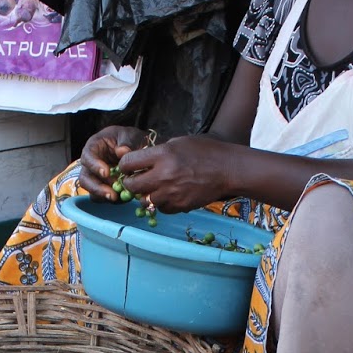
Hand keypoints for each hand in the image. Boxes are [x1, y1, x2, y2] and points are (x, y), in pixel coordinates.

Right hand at [78, 126, 148, 200]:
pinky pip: (102, 197)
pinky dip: (112, 199)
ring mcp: (96, 178)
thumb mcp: (130, 135)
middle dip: (97, 188)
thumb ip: (127, 142)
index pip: (87, 156)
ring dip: (104, 196)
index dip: (94, 165)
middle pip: (85, 178)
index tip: (106, 172)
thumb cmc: (128, 138)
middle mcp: (91, 164)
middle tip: (112, 194)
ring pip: (92, 191)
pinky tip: (124, 198)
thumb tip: (122, 151)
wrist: (135, 147)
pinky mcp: (104, 188)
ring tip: (118, 198)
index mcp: (93, 147)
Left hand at [117, 136, 233, 213]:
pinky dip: (162, 204)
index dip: (125, 165)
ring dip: (147, 195)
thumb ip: (157, 152)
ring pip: (145, 200)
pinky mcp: (180, 206)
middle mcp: (164, 175)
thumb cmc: (204, 151)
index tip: (128, 167)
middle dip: (130, 183)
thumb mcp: (178, 143)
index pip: (128, 163)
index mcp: (162, 155)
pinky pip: (162, 209)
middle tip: (136, 180)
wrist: (228, 169)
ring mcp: (172, 193)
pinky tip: (170, 195)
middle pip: (132, 186)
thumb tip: (140, 161)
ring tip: (156, 188)